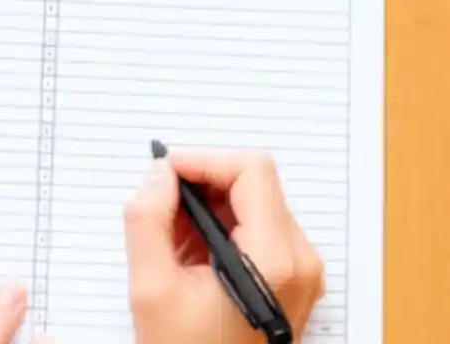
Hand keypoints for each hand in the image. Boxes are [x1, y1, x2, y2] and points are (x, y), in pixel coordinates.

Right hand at [123, 151, 325, 343]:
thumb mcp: (152, 289)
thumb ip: (148, 220)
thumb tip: (157, 175)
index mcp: (274, 260)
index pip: (250, 170)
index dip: (202, 160)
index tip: (164, 171)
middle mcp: (300, 260)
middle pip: (253, 183)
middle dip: (200, 185)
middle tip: (158, 207)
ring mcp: (300, 270)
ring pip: (253, 203)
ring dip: (207, 208)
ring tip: (171, 242)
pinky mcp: (292, 278)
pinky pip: (257, 228)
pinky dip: (220, 229)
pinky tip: (190, 257)